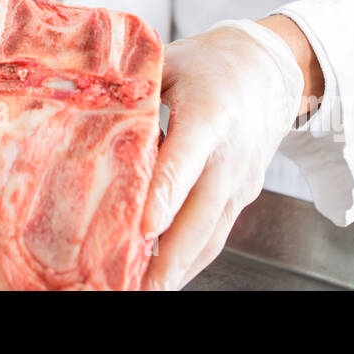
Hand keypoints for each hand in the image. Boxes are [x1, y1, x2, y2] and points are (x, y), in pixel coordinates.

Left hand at [139, 19, 304, 289]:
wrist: (270, 71)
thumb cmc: (212, 64)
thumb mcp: (172, 62)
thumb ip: (132, 88)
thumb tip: (83, 104)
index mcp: (210, 114)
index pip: (186, 159)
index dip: (166, 195)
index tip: (144, 227)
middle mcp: (229, 154)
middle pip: (202, 212)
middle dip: (171, 255)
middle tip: (139, 285)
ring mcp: (240, 180)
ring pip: (211, 233)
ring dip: (180, 267)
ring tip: (145, 290)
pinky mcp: (243, 195)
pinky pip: (216, 232)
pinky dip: (192, 257)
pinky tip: (164, 274)